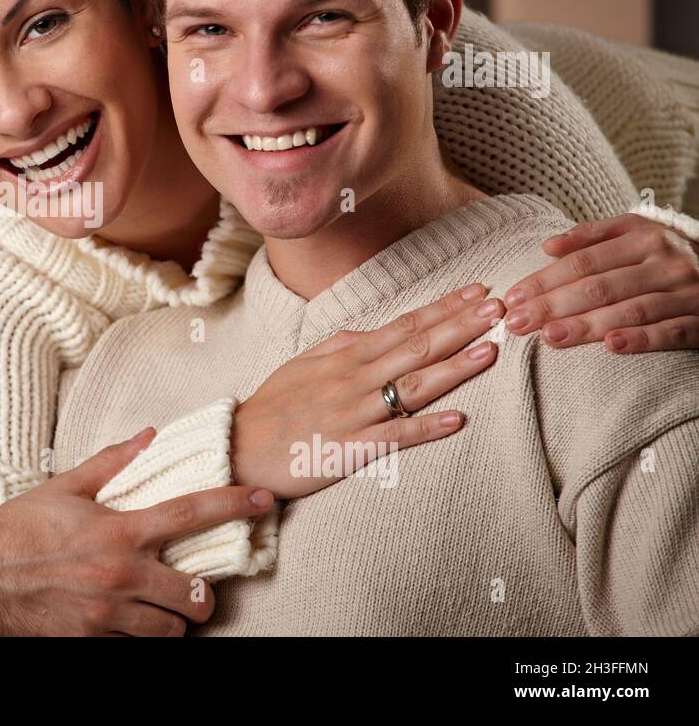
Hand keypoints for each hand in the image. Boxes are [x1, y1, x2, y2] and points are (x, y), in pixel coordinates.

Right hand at [0, 429, 273, 636]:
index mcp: (118, 530)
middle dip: (203, 594)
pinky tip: (131, 619)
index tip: (263, 499)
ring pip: (171, 630)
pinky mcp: (91, 640)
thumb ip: (113, 461)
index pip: (191, 513)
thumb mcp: (65, 486)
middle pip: (196, 594)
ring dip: (174, 619)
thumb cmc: (19, 527)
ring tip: (162, 606)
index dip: (233, 504)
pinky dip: (142, 635)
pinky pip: (137, 646)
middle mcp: (119, 574)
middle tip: (194, 586)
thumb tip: (149, 435)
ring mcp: (107, 614)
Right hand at [231, 283, 498, 497]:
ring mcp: (354, 414)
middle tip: (502, 307)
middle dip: (461, 326)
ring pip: (413, 388)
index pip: (404, 325)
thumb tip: (379, 330)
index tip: (478, 292)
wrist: (239, 449)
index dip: (444, 308)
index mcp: (345, 357)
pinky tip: (458, 420)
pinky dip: (426, 429)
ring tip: (492, 351)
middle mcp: (353, 380)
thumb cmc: (274, 407)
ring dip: (454, 368)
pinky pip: (394, 438)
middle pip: (417, 348)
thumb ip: (343, 345)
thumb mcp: (303, 364)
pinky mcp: (349, 450)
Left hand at [502, 213, 698, 352]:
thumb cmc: (662, 255)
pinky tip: (611, 346)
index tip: (512, 299)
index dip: (545, 281)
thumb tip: (547, 246)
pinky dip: (642, 339)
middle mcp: (666, 263)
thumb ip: (591, 236)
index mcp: (644, 238)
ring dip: (587, 325)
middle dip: (554, 306)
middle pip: (600, 287)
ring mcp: (687, 292)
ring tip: (550, 337)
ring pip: (631, 310)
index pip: (583, 263)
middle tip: (518, 323)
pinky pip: (671, 332)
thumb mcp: (633, 232)